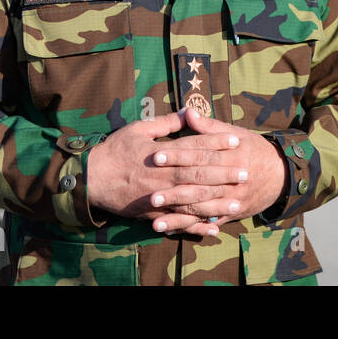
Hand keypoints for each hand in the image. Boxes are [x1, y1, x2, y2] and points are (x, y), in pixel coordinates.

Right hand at [85, 110, 247, 230]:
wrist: (92, 178)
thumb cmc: (115, 150)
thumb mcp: (138, 129)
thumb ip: (166, 123)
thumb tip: (188, 110)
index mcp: (161, 153)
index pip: (194, 146)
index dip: (216, 143)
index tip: (235, 141)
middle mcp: (163, 176)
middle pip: (199, 175)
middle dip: (224, 174)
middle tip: (245, 172)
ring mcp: (160, 198)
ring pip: (193, 201)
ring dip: (216, 202)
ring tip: (237, 202)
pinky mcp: (154, 214)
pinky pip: (178, 222)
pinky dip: (196, 226)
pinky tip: (212, 228)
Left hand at [146, 108, 286, 235]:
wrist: (281, 175)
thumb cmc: (254, 149)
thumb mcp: (236, 133)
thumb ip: (209, 126)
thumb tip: (188, 111)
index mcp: (230, 157)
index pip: (199, 156)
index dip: (177, 156)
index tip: (155, 156)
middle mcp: (231, 182)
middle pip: (199, 187)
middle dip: (173, 194)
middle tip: (150, 197)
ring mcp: (231, 201)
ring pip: (201, 211)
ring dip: (178, 218)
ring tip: (155, 222)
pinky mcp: (231, 214)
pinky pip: (208, 223)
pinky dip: (190, 229)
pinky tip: (171, 232)